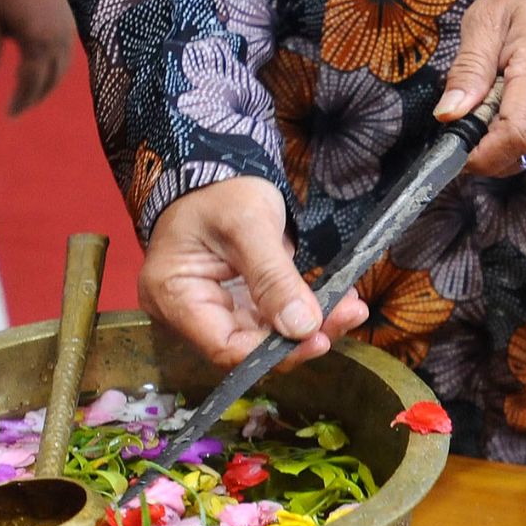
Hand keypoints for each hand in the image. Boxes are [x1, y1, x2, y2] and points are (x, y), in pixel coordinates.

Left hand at [0, 0, 75, 114]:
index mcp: (38, 42)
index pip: (30, 82)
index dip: (20, 101)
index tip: (9, 114)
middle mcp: (58, 44)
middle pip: (49, 83)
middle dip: (33, 98)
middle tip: (17, 108)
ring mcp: (68, 38)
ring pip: (61, 75)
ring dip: (46, 88)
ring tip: (29, 95)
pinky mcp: (70, 30)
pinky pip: (66, 62)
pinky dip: (55, 74)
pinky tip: (43, 74)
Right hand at [138, 177, 368, 370]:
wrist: (221, 173)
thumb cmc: (221, 191)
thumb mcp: (248, 225)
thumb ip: (273, 277)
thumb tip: (302, 327)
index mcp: (175, 296)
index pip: (225, 347)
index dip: (272, 352)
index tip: (317, 338)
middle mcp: (192, 313)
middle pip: (251, 346)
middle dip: (303, 337)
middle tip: (348, 316)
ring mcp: (220, 310)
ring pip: (270, 337)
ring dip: (314, 326)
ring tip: (351, 308)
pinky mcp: (244, 305)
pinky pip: (278, 320)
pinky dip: (309, 313)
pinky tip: (340, 301)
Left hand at [434, 0, 525, 176]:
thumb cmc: (518, 11)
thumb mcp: (482, 24)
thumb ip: (467, 71)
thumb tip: (449, 115)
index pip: (516, 133)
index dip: (484, 154)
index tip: (457, 150)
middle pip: (517, 151)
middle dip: (483, 148)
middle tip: (467, 115)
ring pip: (521, 158)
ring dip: (494, 145)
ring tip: (489, 106)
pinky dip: (508, 144)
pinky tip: (504, 113)